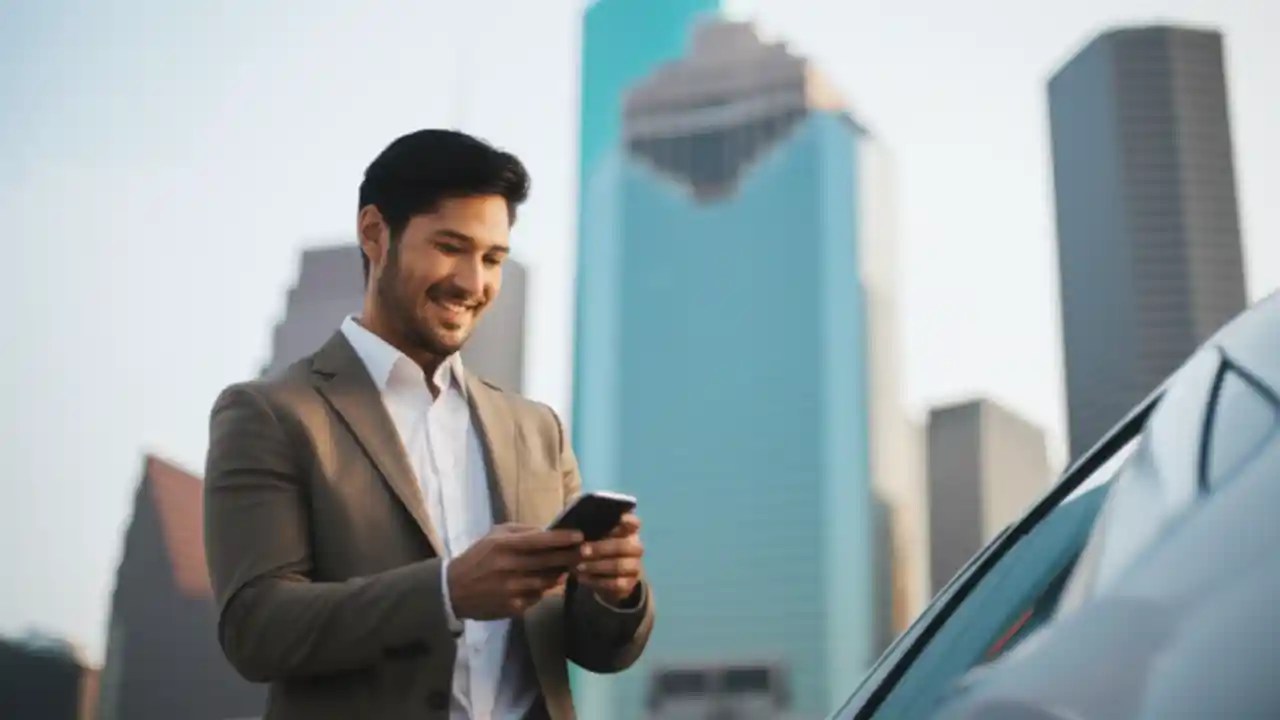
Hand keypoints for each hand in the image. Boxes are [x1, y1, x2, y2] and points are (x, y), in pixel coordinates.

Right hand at [447, 523, 584, 619]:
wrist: (454, 590)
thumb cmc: (478, 557)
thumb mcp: (494, 536)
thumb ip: (521, 532)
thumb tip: (547, 531)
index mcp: (504, 546)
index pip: (539, 541)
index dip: (562, 539)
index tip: (580, 536)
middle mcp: (509, 568)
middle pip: (548, 562)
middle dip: (570, 557)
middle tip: (586, 552)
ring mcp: (512, 590)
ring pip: (546, 582)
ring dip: (559, 574)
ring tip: (569, 568)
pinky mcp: (513, 607)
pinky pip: (537, 597)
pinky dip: (543, 590)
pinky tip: (546, 584)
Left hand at [574, 513, 644, 604]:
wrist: (602, 576)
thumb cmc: (594, 546)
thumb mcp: (591, 534)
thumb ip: (587, 522)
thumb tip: (576, 511)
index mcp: (628, 530)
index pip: (634, 522)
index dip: (627, 521)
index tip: (617, 519)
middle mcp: (635, 547)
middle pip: (624, 546)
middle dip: (601, 548)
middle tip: (582, 551)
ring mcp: (635, 566)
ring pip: (619, 566)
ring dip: (597, 566)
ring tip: (578, 566)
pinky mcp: (629, 584)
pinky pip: (616, 584)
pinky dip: (597, 581)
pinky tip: (582, 578)